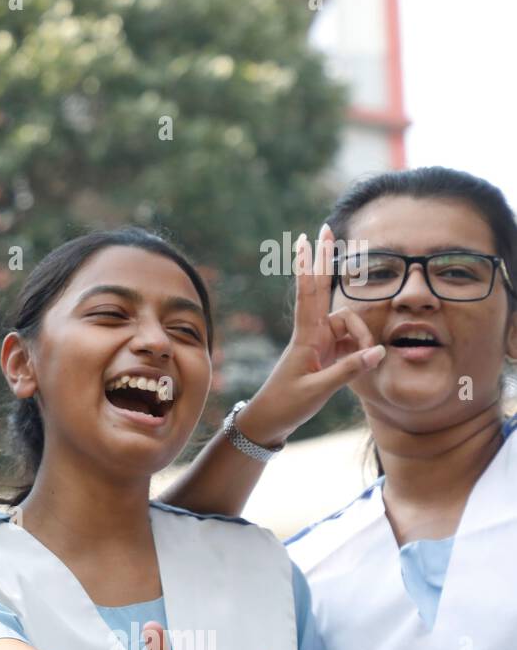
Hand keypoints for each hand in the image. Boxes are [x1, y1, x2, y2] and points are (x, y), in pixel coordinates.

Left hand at [234, 224, 385, 447]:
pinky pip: (352, 342)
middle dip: (324, 260)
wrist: (270, 421)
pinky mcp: (326, 354)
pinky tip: (368, 362)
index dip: (313, 265)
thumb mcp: (318, 390)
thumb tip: (378, 351)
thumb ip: (349, 370)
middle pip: (321, 289)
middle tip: (326, 228)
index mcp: (306, 337)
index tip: (310, 238)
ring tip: (368, 360)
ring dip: (363, 336)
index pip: (310, 293)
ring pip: (350, 323)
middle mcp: (312, 333)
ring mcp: (320, 342)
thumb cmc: (288, 404)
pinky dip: (362, 350)